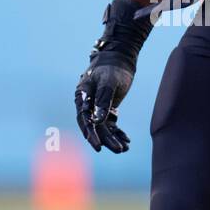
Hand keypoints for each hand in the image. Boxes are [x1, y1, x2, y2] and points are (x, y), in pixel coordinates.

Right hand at [74, 0, 151, 153]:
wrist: (121, 59)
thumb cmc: (113, 68)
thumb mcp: (109, 82)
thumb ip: (103, 100)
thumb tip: (97, 121)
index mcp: (82, 95)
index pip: (83, 119)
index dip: (90, 133)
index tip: (98, 146)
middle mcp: (87, 103)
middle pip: (94, 126)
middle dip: (105, 139)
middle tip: (118, 150)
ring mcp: (96, 107)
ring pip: (102, 127)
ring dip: (113, 138)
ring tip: (124, 148)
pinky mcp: (106, 109)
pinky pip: (110, 125)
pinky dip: (118, 133)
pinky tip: (127, 141)